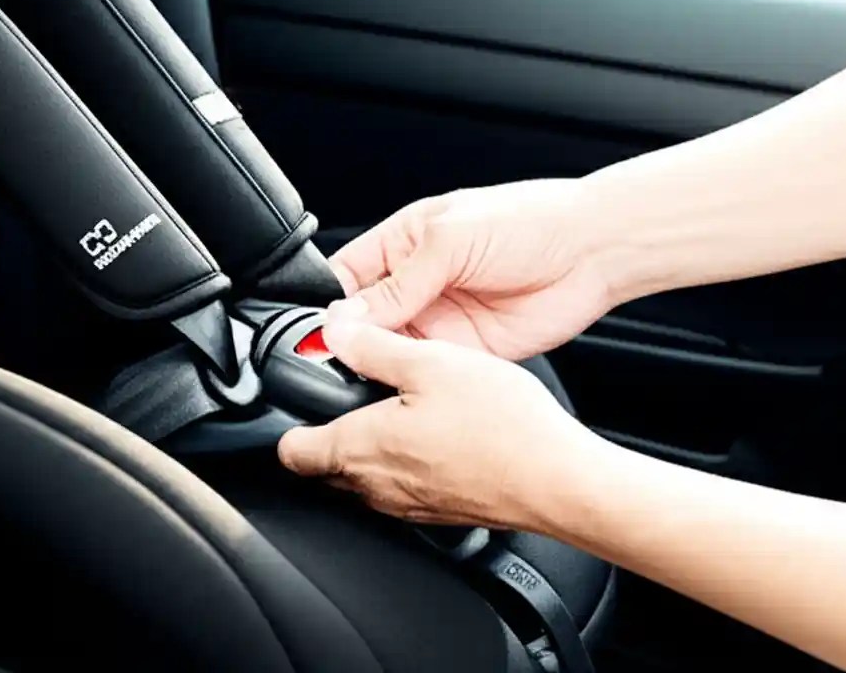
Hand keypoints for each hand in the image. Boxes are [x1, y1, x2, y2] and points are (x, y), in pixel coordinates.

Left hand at [277, 317, 608, 529]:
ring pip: (363, 478)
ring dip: (368, 447)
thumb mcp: (432, 363)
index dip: (286, 422)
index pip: (289, 452)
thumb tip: (335, 333)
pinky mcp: (438, 511)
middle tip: (350, 396)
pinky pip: (402, 487)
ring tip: (399, 409)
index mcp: (359, 449)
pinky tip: (436, 434)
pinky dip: (404, 462)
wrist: (559, 481)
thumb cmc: (503, 427)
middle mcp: (375, 486)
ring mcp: (407, 505)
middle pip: (323, 467)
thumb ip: (374, 348)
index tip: (299, 399)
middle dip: (325, 434)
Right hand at [329, 179, 615, 360]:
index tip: (316, 331)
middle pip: (362, 322)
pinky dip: (411, 382)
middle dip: (347, 341)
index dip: (327, 305)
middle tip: (339, 357)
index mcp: (402, 245)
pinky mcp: (465, 352)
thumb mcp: (451, 241)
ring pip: (389, 351)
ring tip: (365, 373)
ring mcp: (439, 320)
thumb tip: (347, 316)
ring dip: (375, 365)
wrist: (593, 250)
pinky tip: (402, 385)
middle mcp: (415, 285)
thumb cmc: (529, 221)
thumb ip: (399, 282)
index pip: (345, 279)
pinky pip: (427, 372)